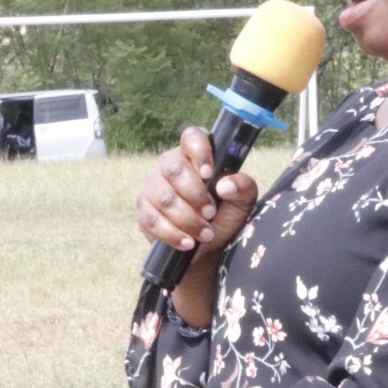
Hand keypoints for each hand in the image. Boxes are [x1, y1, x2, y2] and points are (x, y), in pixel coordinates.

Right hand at [136, 126, 258, 257]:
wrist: (206, 249)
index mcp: (195, 155)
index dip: (199, 152)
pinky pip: (153, 219)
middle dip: (195, 195)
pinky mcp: (144, 211)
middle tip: (211, 213)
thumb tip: (225, 185)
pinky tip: (188, 243)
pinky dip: (173, 234)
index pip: (192, 137)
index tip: (209, 174)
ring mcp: (153, 187)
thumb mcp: (242, 202)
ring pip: (164, 198)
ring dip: (187, 219)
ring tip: (206, 234)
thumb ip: (243, 187)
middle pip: (174, 169)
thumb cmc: (224, 217)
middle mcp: (170, 165)